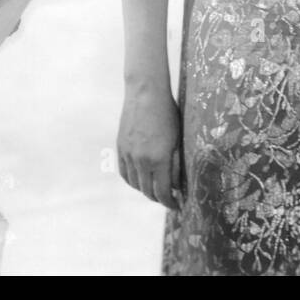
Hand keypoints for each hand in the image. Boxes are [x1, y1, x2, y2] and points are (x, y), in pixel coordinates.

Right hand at [117, 83, 181, 209]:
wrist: (145, 93)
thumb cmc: (168, 114)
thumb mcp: (178, 139)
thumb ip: (177, 164)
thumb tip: (177, 185)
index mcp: (159, 159)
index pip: (163, 192)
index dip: (170, 203)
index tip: (176, 206)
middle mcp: (141, 160)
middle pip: (148, 191)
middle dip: (159, 199)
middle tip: (168, 200)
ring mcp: (129, 155)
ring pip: (135, 184)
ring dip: (146, 191)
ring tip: (155, 190)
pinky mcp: (121, 148)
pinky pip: (124, 173)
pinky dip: (132, 181)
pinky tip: (140, 180)